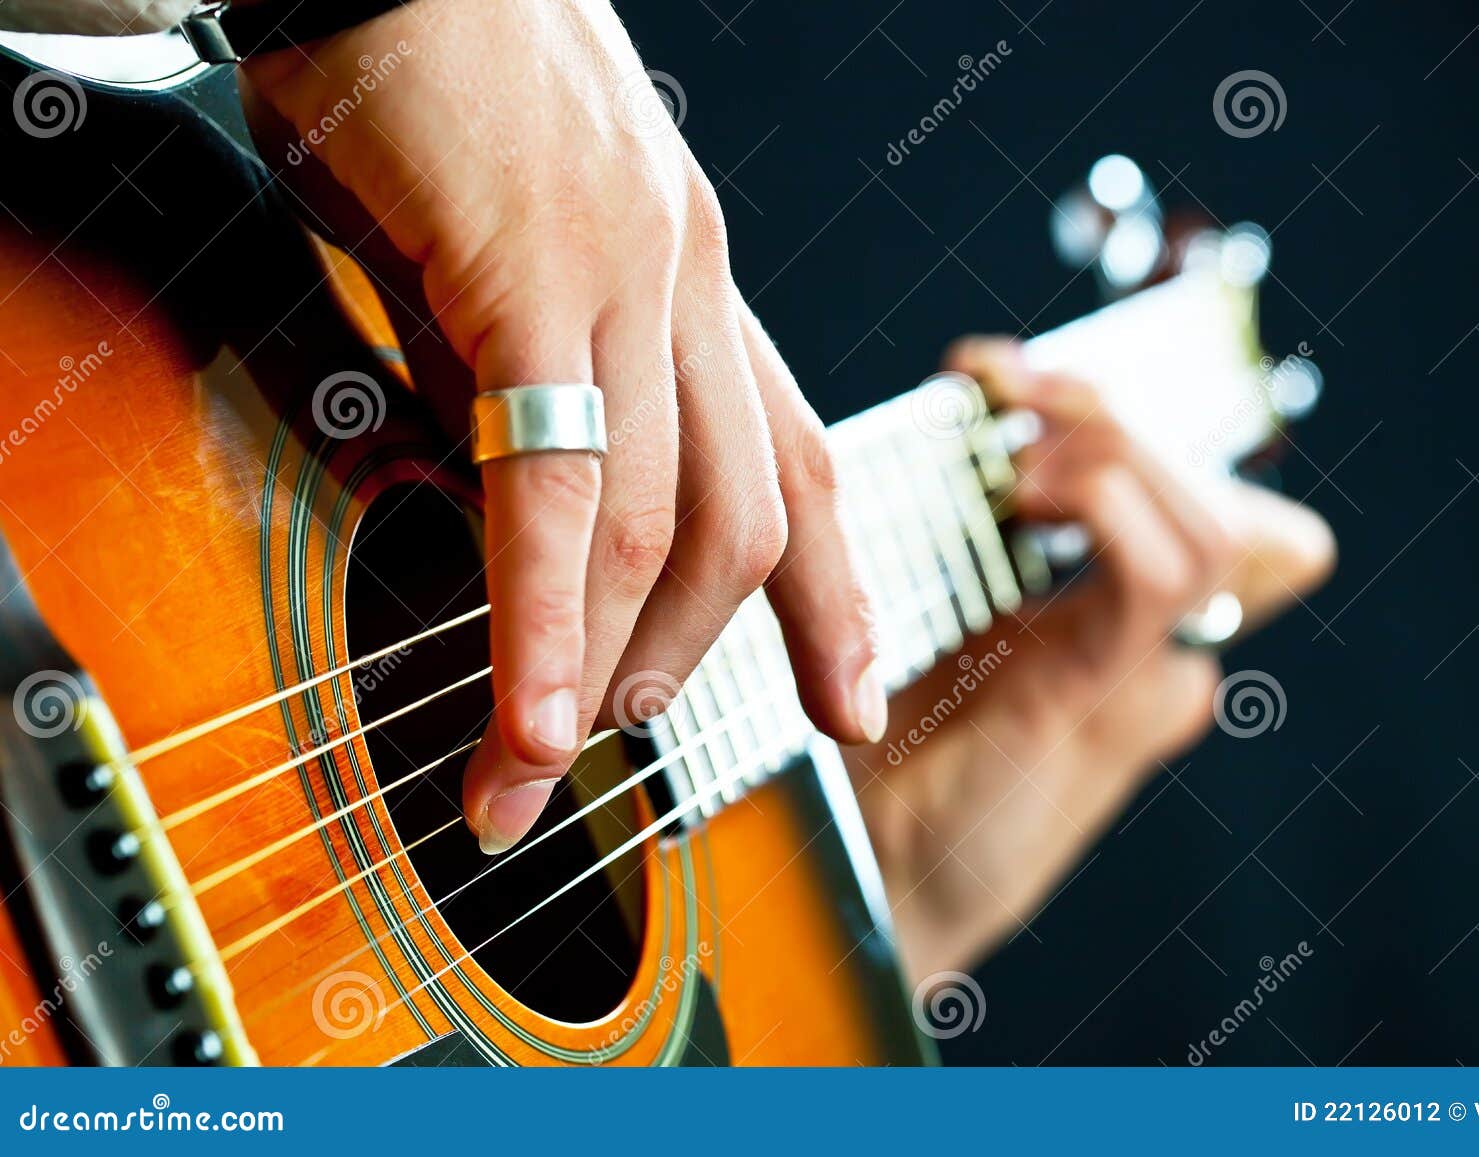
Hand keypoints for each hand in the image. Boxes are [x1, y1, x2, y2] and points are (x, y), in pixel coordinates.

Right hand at [242, 0, 884, 851]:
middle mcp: (691, 282)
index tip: (856, 695)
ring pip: (660, 524)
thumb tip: (506, 481)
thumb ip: (522, 371)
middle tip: (640, 743)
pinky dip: (543, 617)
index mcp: (692, 277)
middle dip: (708, 661)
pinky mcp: (535, 276)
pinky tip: (534, 714)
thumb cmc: (426, 71)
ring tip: (541, 763)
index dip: (837, 598)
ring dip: (606, 670)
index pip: (795, 464)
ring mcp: (630, 279)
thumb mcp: (503, 245)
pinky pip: (554, 484)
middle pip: (753, 522)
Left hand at [848, 337, 1335, 978]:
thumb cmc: (879, 764)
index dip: (1122, 421)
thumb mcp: (923, 644)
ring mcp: (1128, 672)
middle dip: (1106, 409)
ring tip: (1013, 447)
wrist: (856, 881)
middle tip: (1005, 377)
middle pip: (1202, 497)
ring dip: (1110, 448)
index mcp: (1093, 623)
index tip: (995, 372)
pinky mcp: (1097, 699)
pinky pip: (1156, 581)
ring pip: (1200, 528)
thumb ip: (980, 580)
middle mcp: (1134, 644)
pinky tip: (1028, 492)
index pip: (1183, 500)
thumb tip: (1004, 496)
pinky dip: (1108, 509)